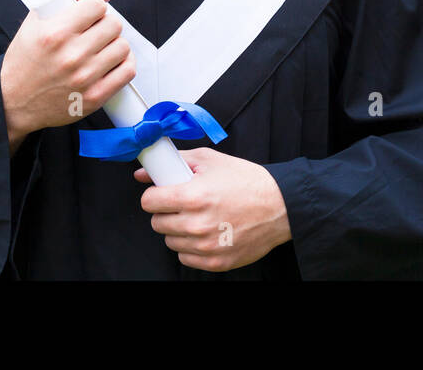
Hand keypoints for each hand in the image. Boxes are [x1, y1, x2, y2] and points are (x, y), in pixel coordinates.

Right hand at [0, 0, 135, 152]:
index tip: (87, 14)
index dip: (93, 6)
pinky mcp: (95, 97)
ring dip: (114, 44)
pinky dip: (123, 64)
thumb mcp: (35, 21)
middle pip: (114, 24)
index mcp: (54, 33)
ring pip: (122, 46)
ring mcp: (85, 78)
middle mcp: (71, 56)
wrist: (12, 103)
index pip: (96, 5)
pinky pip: (128, 71)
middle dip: (105, 24)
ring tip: (100, 49)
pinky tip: (110, 62)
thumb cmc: (24, 60)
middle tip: (94, 32)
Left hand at [136, 149, 290, 271]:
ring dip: (179, 230)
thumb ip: (174, 162)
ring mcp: (205, 246)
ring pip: (170, 241)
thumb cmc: (248, 181)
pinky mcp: (215, 262)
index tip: (163, 193)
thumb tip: (143, 173)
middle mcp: (196, 224)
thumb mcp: (211, 160)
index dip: (155, 195)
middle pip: (157, 223)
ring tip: (199, 217)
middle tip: (184, 204)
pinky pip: (185, 257)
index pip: (148, 202)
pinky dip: (191, 246)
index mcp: (193, 196)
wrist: (280, 206)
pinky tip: (207, 232)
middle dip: (167, 212)